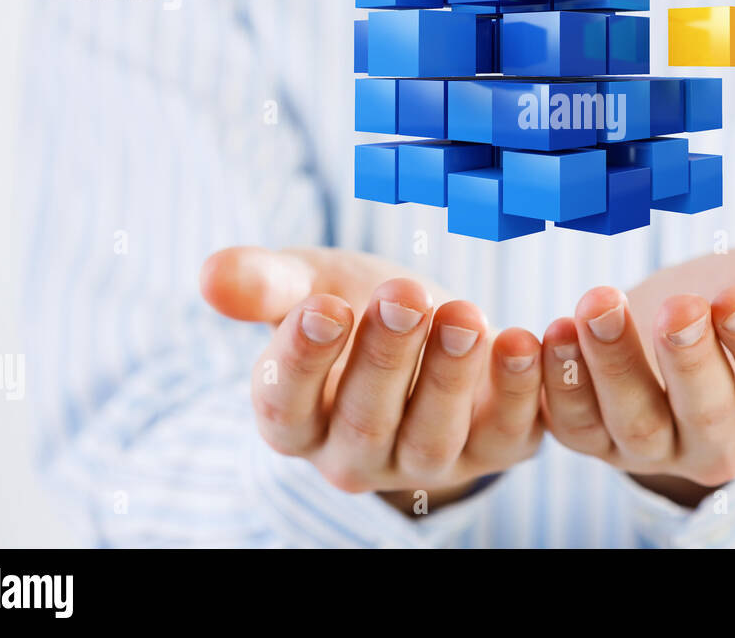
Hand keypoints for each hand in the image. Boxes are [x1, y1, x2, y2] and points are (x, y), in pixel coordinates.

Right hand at [200, 246, 543, 511]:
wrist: (433, 327)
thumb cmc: (357, 307)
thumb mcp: (311, 284)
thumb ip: (266, 284)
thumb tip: (212, 275)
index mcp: (297, 420)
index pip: (284, 407)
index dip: (301, 360)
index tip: (324, 306)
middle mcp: (357, 456)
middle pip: (363, 424)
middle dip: (384, 358)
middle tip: (403, 295)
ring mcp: (426, 459)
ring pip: (431, 438)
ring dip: (448, 377)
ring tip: (462, 316)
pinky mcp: (494, 448)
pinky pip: (507, 436)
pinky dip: (521, 392)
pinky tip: (523, 339)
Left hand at [540, 247, 734, 505]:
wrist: (676, 317)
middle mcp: (720, 446)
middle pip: (708, 417)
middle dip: (691, 360)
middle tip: (679, 305)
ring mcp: (653, 448)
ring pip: (634, 422)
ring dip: (613, 364)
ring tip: (599, 303)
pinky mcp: (594, 437)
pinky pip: (572, 423)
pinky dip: (556, 382)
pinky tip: (549, 332)